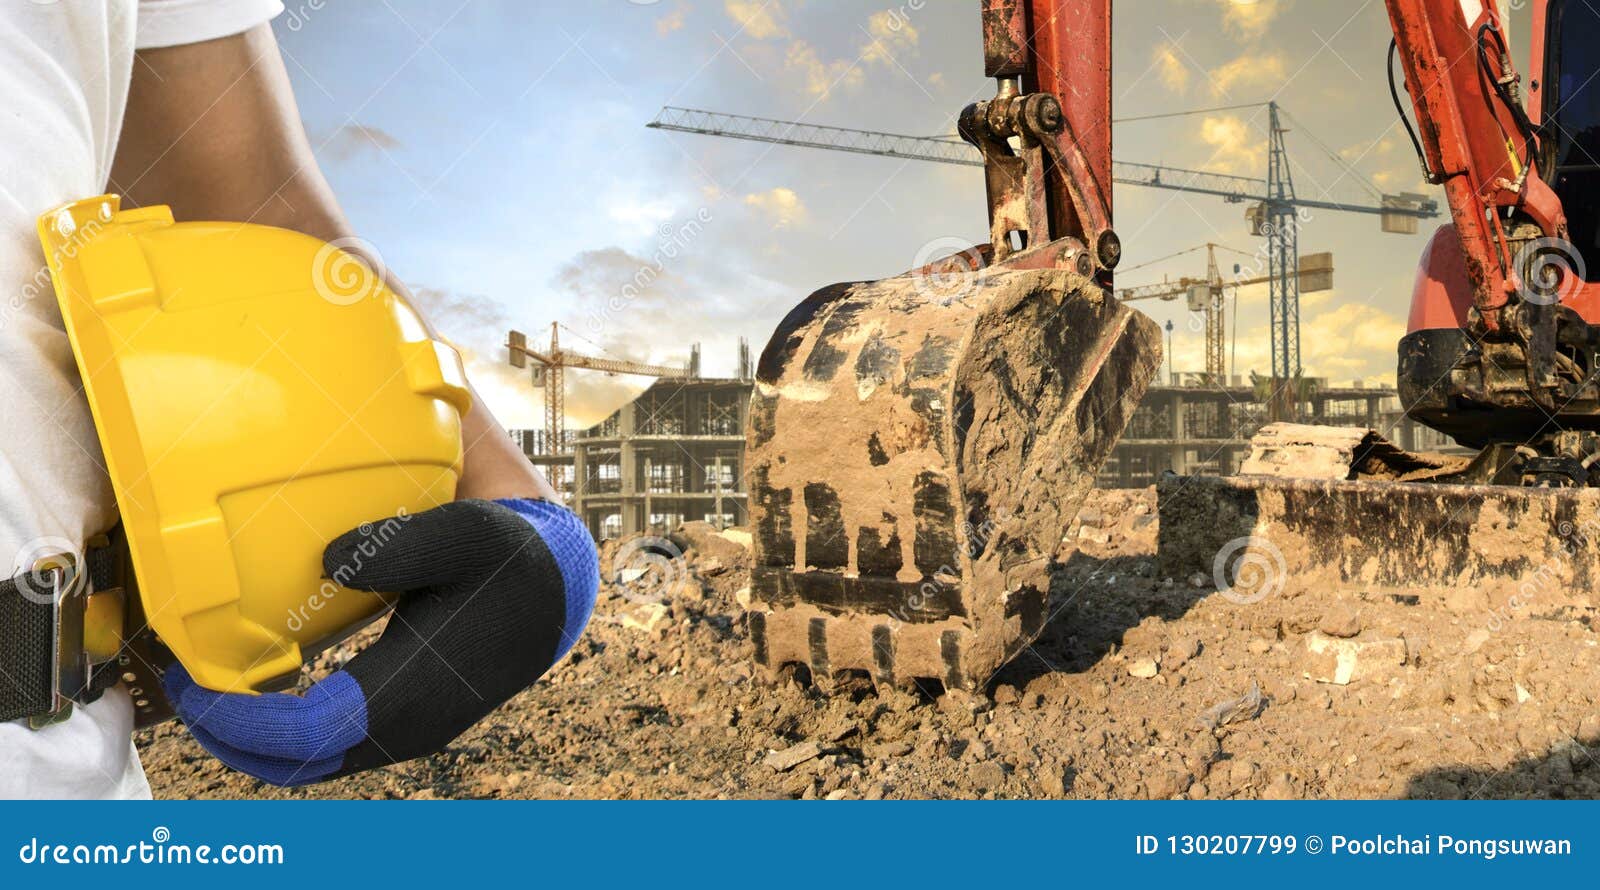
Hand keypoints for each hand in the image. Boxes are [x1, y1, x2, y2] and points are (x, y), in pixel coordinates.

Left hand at [162, 498, 597, 785]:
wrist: (554, 596)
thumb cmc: (508, 560)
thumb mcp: (465, 532)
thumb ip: (401, 544)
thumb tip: (329, 558)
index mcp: (416, 688)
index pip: (310, 732)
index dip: (241, 719)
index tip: (192, 684)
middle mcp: (407, 726)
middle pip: (297, 765)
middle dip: (228, 737)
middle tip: (181, 686)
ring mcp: (406, 732)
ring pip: (310, 763)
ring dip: (252, 737)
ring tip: (210, 686)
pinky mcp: (403, 724)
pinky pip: (328, 746)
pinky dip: (282, 730)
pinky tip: (263, 687)